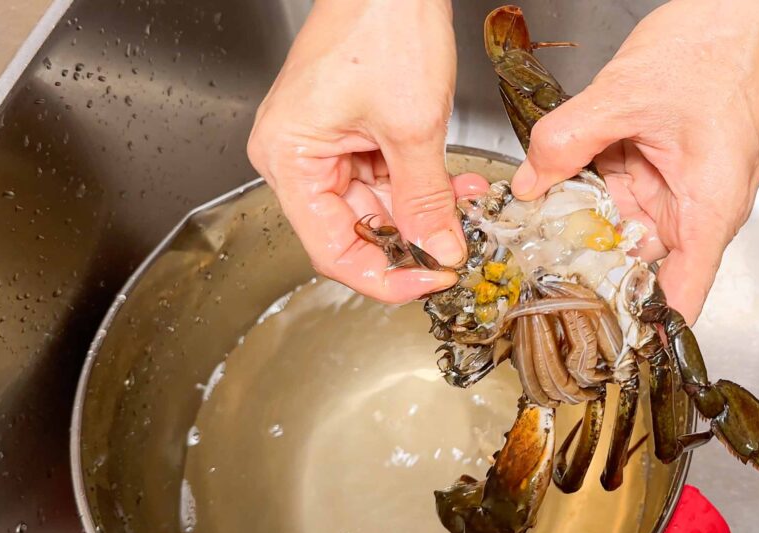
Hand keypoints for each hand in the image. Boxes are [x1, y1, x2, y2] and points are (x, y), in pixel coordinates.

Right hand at [247, 0, 464, 302]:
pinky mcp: (354, 131)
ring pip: (380, 206)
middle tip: (458, 249)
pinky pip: (389, 175)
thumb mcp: (413, 126)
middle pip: (357, 230)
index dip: (385, 275)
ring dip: (427, 210)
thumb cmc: (382, 24)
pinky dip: (424, 183)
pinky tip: (459, 184)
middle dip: (413, 240)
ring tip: (467, 208)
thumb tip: (441, 251)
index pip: (332, 249)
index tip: (431, 281)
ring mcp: (327, 144)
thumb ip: (426, 199)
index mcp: (290, 159)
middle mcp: (300, 157)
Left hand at [510, 0, 758, 322]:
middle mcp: (699, 206)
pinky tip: (564, 180)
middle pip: (640, 261)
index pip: (681, 295)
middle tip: (539, 267)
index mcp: (708, 208)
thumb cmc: (717, 48)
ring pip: (625, 224)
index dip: (643, 325)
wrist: (740, 7)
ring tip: (541, 219)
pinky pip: (625, 189)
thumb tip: (529, 181)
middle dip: (591, 264)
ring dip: (587, 220)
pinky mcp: (668, 164)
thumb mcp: (623, 95)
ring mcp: (683, 185)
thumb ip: (566, 141)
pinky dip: (596, 186)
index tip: (605, 341)